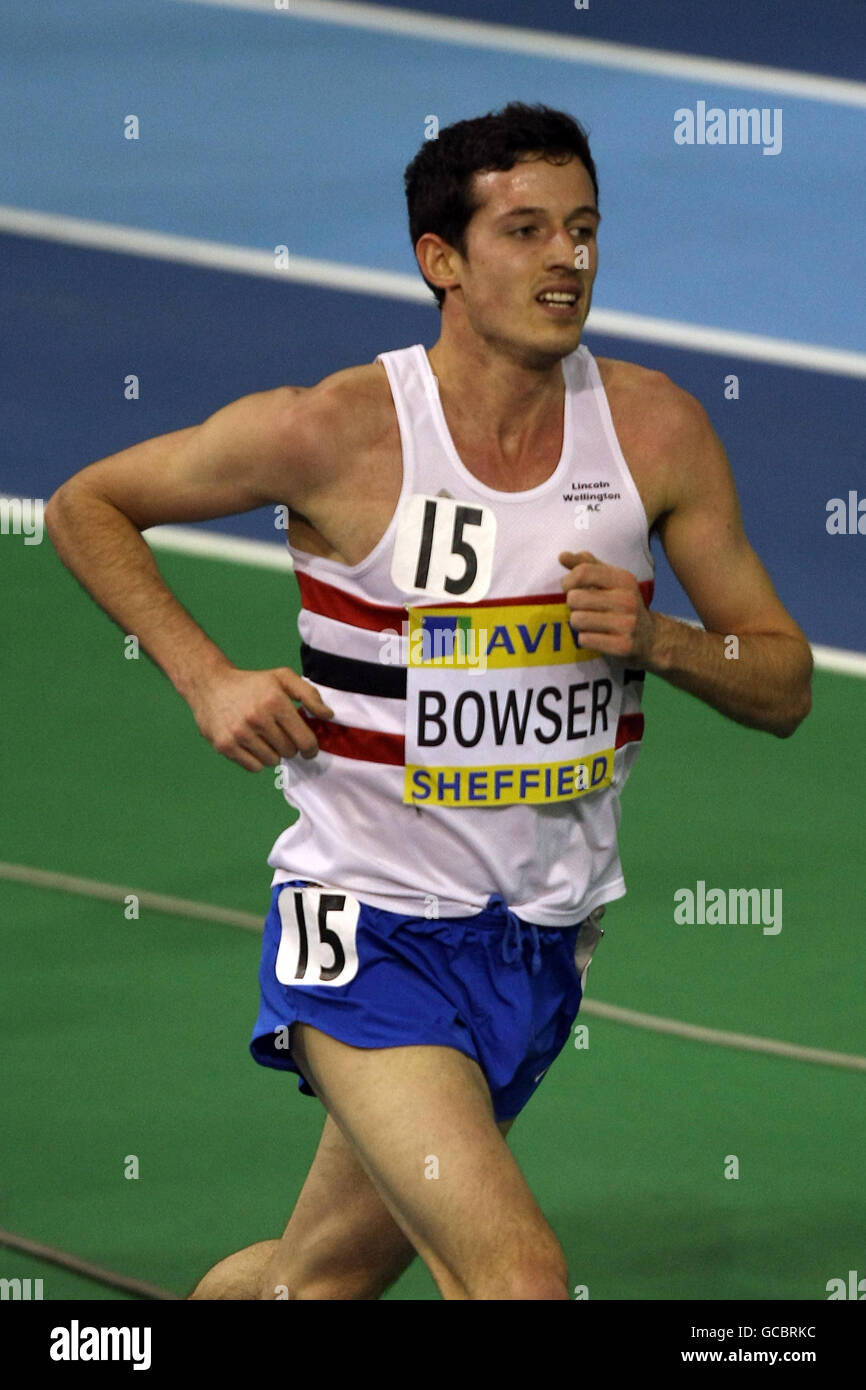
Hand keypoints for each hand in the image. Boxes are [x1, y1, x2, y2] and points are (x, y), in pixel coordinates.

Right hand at [189, 665, 333, 770]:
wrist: (210, 685)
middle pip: (289, 752)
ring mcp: (239, 733)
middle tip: (281, 735)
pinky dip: (256, 759)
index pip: (305, 740)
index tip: (309, 748)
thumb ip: (309, 695)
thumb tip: (328, 716)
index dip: (311, 748)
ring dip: (273, 753)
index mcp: (275, 701)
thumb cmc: (252, 683)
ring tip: (264, 737)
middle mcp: (257, 718)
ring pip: (272, 761)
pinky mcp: (225, 745)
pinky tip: (251, 743)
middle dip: (290, 746)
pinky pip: (254, 767)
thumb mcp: (282, 677)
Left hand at [559, 550, 655, 664]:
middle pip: (574, 598)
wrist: (650, 637)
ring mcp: (626, 624)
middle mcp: (627, 600)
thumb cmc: (622, 604)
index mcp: (623, 579)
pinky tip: (597, 636)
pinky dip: (585, 639)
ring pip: (577, 620)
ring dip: (578, 623)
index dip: (568, 581)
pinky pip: (584, 639)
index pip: (583, 572)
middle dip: (573, 605)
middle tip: (585, 608)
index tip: (570, 588)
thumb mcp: (610, 580)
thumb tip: (562, 556)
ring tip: (590, 622)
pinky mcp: (622, 645)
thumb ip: (586, 565)